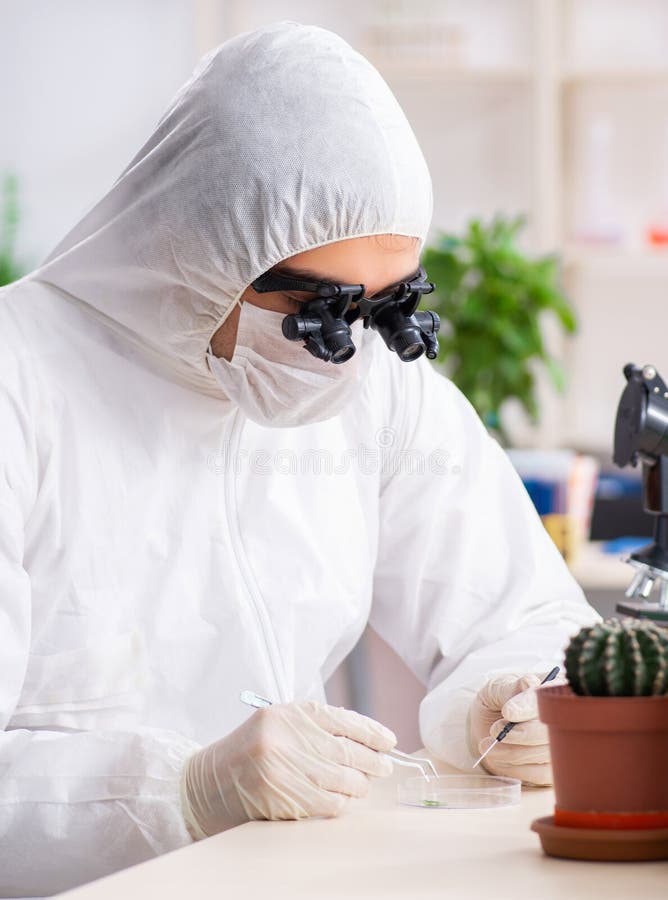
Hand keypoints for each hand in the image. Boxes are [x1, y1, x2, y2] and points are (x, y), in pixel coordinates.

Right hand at [180, 701, 395, 838]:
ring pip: (342, 779)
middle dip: (372, 761)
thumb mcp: (279, 724)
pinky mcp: (283, 797)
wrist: (211, 781)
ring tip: (363, 785)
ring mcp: (284, 768)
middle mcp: (287, 737)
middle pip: (347, 750)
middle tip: (384, 767)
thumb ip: (315, 726)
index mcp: (289, 713)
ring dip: (359, 785)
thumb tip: (365, 740)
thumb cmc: (252, 750)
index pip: (343, 719)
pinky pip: (328, 803)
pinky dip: (339, 803)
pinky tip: (341, 800)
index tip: (389, 741)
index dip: (371, 731)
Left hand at [468, 672, 562, 785]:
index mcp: (553, 691)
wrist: (487, 726)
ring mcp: (560, 747)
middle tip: (495, 730)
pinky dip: (513, 766)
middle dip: (519, 734)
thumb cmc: (496, 701)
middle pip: (549, 732)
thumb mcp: (497, 689)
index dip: (528, 706)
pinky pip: (538, 773)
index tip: (508, 712)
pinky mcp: (552, 769)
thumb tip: (529, 683)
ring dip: (510, 751)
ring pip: (541, 754)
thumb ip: (510, 687)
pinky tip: (498, 755)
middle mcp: (563, 720)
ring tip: (487, 743)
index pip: (550, 699)